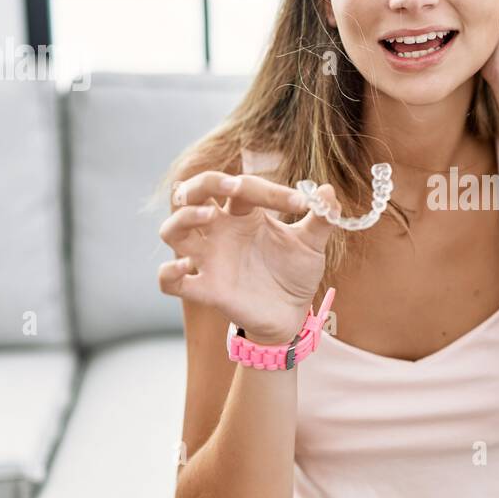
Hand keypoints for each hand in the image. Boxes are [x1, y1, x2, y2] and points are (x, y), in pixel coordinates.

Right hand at [157, 171, 341, 340]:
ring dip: (183, 218)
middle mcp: (220, 232)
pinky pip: (169, 281)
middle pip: (190, 194)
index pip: (241, 187)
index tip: (302, 204)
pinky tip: (187, 267)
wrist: (292, 314)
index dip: (268, 189)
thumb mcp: (312, 244)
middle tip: (234, 186)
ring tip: (208, 216)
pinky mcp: (206, 290)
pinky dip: (170, 272)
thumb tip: (329, 192)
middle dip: (204, 183)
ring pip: (172, 231)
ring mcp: (209, 260)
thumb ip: (321, 218)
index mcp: (243, 215)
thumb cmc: (294, 273)